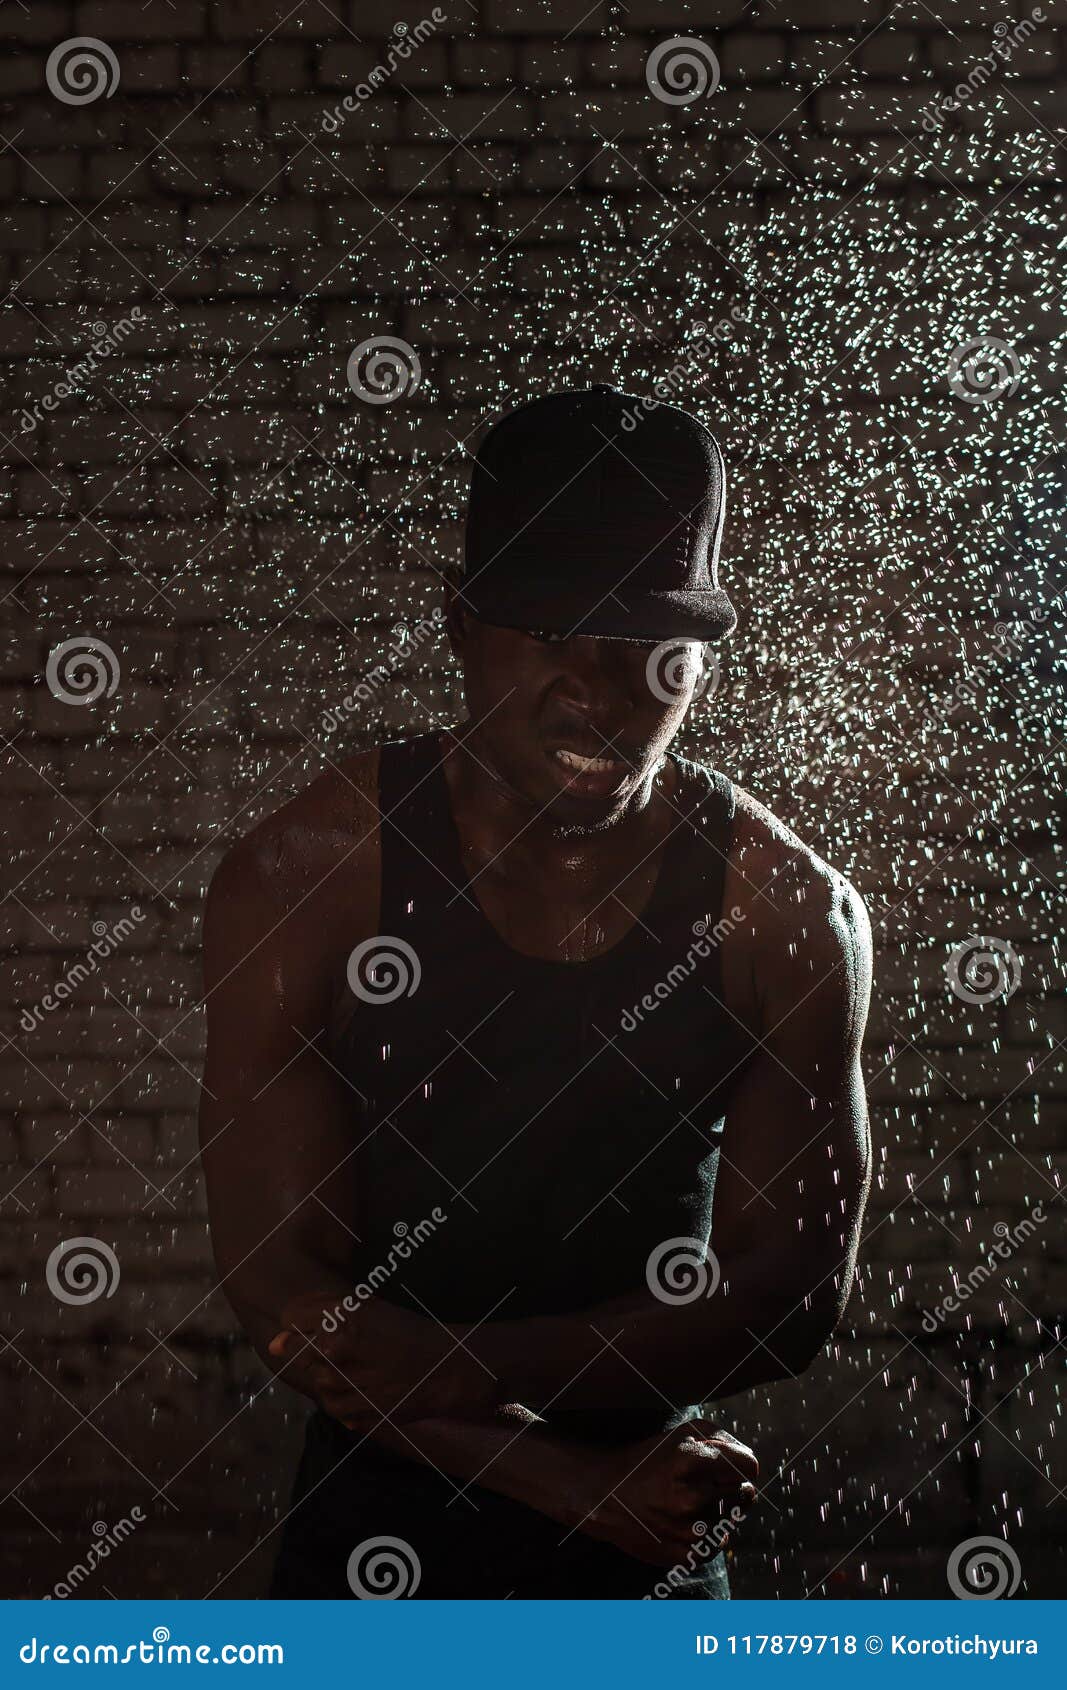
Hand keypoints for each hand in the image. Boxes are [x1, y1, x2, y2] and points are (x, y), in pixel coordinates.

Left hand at [267, 1292, 499, 1428]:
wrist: (445, 1368)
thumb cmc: (406, 1333)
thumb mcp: (366, 1307)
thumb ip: (317, 1316)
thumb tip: (273, 1343)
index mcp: (343, 1314)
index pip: (292, 1317)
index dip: (303, 1322)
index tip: (319, 1327)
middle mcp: (340, 1346)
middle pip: (301, 1351)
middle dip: (319, 1350)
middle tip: (352, 1352)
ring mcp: (346, 1381)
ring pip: (315, 1379)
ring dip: (331, 1375)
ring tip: (362, 1369)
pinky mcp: (353, 1410)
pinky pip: (330, 1404)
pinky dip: (341, 1397)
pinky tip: (364, 1387)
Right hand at [579, 1418, 757, 1567]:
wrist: (608, 1496)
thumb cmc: (652, 1460)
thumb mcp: (683, 1434)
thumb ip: (723, 1440)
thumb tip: (751, 1464)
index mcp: (690, 1459)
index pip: (749, 1466)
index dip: (743, 1464)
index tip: (731, 1467)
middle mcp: (690, 1496)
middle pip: (745, 1494)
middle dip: (730, 1487)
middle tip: (703, 1483)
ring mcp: (687, 1530)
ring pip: (732, 1521)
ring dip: (720, 1512)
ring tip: (689, 1503)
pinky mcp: (684, 1555)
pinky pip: (718, 1545)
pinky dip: (707, 1535)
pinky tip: (683, 1522)